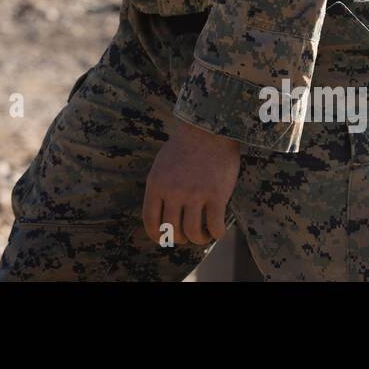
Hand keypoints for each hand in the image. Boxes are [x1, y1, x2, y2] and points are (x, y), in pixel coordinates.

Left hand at [142, 120, 240, 246]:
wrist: (209, 129)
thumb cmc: (185, 146)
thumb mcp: (161, 165)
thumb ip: (160, 187)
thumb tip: (160, 212)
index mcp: (156, 184)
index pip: (150, 221)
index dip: (156, 236)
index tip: (163, 239)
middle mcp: (173, 192)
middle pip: (172, 230)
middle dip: (179, 238)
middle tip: (187, 235)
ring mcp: (195, 194)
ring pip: (193, 232)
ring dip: (198, 239)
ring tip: (203, 235)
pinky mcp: (216, 195)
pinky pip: (214, 226)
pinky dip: (216, 234)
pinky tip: (218, 231)